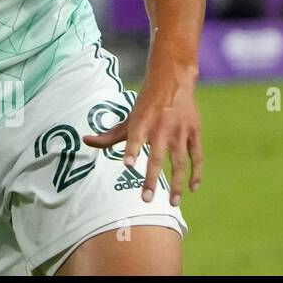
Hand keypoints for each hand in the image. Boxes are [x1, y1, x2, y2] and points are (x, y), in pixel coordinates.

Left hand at [83, 62, 201, 206]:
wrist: (173, 80)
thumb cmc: (146, 105)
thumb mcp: (128, 118)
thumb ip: (109, 135)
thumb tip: (85, 141)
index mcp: (141, 122)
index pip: (134, 138)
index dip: (131, 150)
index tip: (127, 165)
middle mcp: (160, 127)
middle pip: (156, 157)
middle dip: (150, 178)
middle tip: (145, 198)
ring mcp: (179, 131)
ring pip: (179, 161)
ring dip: (176, 183)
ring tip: (172, 203)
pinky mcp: (194, 132)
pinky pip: (197, 156)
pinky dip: (196, 172)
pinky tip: (192, 188)